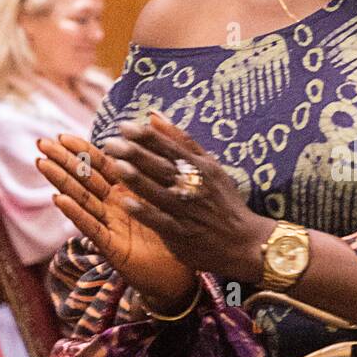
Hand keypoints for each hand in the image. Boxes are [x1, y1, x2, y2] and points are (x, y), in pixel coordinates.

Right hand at [35, 132, 196, 307]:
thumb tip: (149, 137)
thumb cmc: (173, 235)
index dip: (82, 151)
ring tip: (42, 163)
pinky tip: (58, 199)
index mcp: (127, 192)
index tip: (62, 135)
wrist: (179, 276)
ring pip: (82, 200)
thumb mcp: (164, 197)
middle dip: (63, 161)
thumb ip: (152, 172)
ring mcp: (109, 227)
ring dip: (61, 181)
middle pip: (85, 179)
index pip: (101, 166)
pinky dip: (75, 213)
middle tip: (41, 142)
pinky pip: (92, 227)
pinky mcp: (112, 247)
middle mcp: (113, 208)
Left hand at [100, 111, 270, 282]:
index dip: (147, 137)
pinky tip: (126, 203)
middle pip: (162, 167)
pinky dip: (144, 212)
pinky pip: (161, 222)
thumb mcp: (211, 166)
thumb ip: (182, 141)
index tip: (124, 126)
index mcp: (201, 168)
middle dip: (136, 154)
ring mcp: (188, 212)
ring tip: (117, 166)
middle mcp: (194, 188)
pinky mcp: (182, 234)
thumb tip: (154, 115)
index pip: (171, 148)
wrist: (245, 241)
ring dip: (139, 179)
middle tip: (111, 143)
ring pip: (160, 193)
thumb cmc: (224, 202)